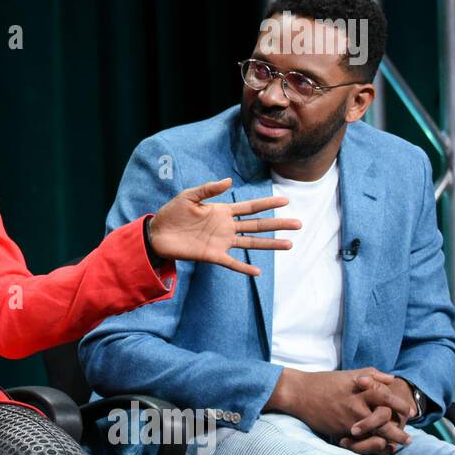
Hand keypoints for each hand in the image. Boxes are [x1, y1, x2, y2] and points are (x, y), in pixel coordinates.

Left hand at [146, 178, 300, 275]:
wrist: (156, 233)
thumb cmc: (171, 213)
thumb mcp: (189, 196)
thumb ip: (209, 190)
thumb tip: (229, 181)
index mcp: (222, 211)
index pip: (250, 207)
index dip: (267, 203)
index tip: (285, 200)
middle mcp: (226, 227)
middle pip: (257, 225)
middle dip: (277, 224)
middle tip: (298, 224)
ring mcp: (221, 242)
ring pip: (251, 243)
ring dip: (270, 244)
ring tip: (289, 245)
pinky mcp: (212, 255)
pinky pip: (232, 263)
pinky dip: (244, 268)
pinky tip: (258, 272)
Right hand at [276, 367, 414, 443]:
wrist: (299, 393)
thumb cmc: (325, 382)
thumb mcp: (348, 374)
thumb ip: (371, 374)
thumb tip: (392, 379)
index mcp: (359, 389)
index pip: (387, 397)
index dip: (401, 405)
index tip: (411, 412)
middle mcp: (356, 404)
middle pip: (384, 419)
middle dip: (398, 430)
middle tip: (409, 438)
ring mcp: (347, 419)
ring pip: (374, 433)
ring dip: (389, 441)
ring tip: (398, 446)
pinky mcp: (339, 430)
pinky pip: (360, 441)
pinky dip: (372, 446)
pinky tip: (380, 449)